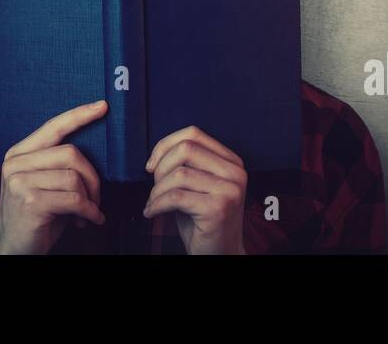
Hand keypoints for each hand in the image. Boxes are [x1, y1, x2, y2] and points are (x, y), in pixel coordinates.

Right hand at [0, 100, 107, 253]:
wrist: (13, 251)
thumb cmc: (35, 218)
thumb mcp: (42, 185)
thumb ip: (58, 166)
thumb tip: (93, 154)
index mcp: (18, 154)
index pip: (53, 127)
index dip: (79, 115)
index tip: (102, 106)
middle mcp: (15, 164)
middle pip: (71, 153)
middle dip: (92, 178)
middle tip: (95, 199)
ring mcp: (20, 182)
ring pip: (74, 177)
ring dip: (91, 198)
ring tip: (88, 213)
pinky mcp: (30, 202)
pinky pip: (74, 200)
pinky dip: (89, 212)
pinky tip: (89, 221)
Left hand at [143, 125, 246, 254]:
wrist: (220, 254)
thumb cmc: (203, 221)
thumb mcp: (197, 186)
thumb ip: (187, 164)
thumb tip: (158, 152)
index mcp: (232, 161)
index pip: (194, 134)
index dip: (165, 145)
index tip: (151, 165)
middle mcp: (235, 172)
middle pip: (186, 149)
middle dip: (161, 167)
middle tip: (154, 188)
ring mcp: (229, 190)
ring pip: (179, 174)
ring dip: (157, 191)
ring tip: (153, 203)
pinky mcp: (218, 209)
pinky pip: (176, 197)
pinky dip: (157, 204)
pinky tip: (152, 212)